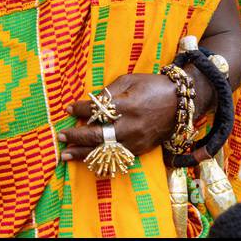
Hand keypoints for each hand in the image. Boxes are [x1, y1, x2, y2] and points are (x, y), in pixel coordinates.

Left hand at [57, 73, 177, 162]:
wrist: (179, 103)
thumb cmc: (152, 86)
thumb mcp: (129, 80)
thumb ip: (109, 92)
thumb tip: (90, 103)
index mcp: (127, 105)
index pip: (97, 110)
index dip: (80, 109)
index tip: (68, 109)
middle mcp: (131, 126)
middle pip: (97, 135)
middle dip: (76, 136)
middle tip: (60, 136)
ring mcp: (136, 141)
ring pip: (105, 151)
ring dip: (83, 154)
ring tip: (65, 155)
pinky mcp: (140, 150)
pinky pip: (116, 158)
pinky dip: (101, 159)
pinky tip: (87, 160)